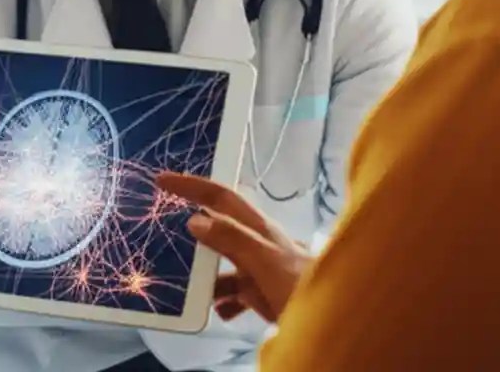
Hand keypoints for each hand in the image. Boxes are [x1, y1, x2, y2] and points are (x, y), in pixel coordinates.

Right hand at [156, 173, 311, 322]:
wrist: (337, 320)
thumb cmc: (305, 288)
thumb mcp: (266, 262)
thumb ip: (233, 241)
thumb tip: (195, 220)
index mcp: (259, 230)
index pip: (221, 198)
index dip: (192, 186)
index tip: (162, 180)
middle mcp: (259, 245)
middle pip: (218, 232)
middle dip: (193, 235)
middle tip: (166, 241)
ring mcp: (262, 270)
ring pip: (224, 267)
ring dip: (207, 278)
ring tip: (189, 290)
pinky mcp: (265, 294)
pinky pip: (235, 294)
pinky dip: (223, 302)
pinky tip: (219, 312)